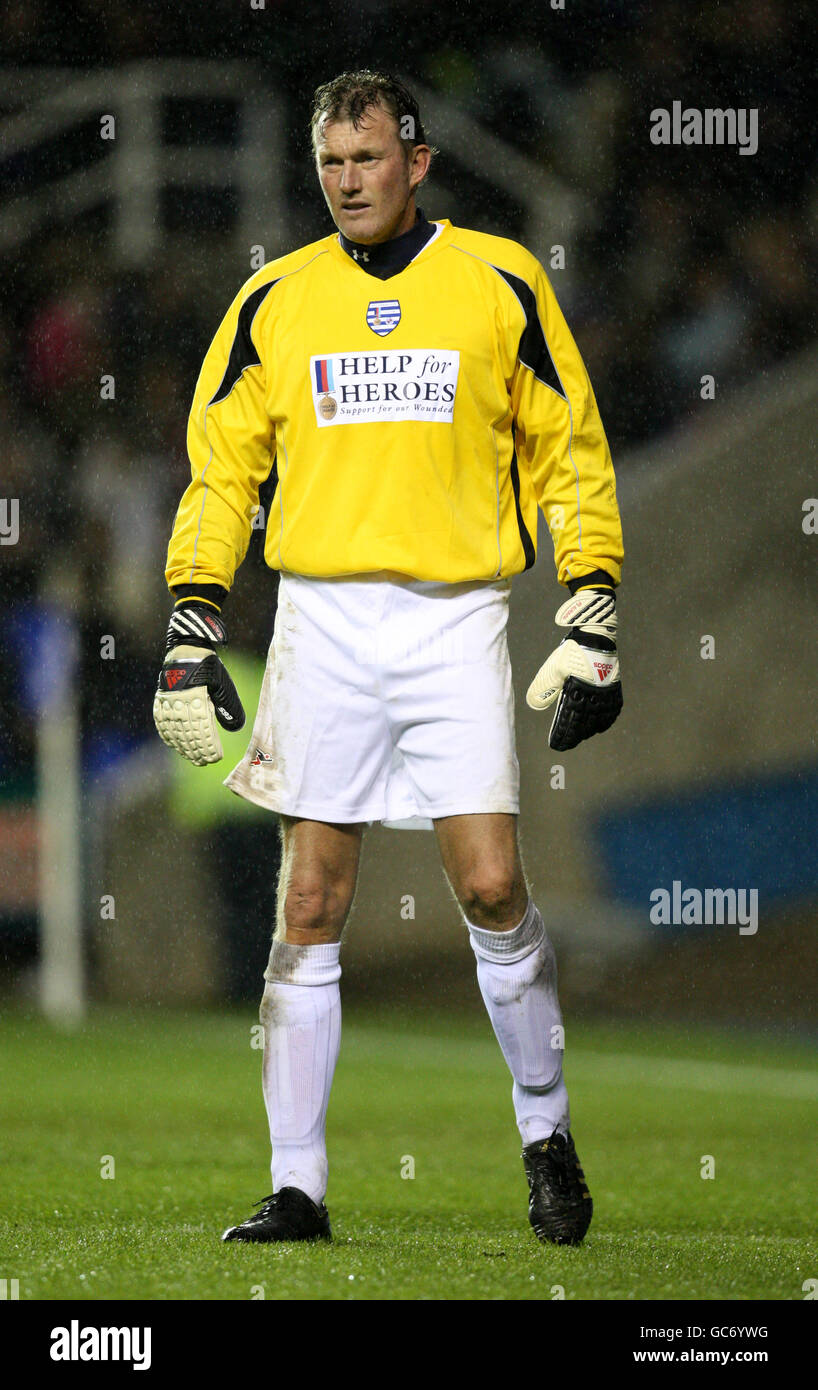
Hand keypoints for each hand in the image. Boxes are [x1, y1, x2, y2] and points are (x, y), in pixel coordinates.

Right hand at [153, 602, 244, 765]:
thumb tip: (235, 728)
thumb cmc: (209, 666)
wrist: (187, 648)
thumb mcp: (224, 684)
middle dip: (196, 750)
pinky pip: (161, 721)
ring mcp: (168, 702)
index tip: (216, 757)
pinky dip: (167, 734)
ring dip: (183, 746)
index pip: (202, 730)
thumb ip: (229, 706)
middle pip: (188, 734)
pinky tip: (172, 743)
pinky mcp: (161, 699)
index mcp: (197, 699)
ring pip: (174, 730)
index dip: (208, 746)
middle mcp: (180, 703)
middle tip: (205, 762)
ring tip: (192, 757)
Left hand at [526, 589, 621, 750]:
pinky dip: (607, 718)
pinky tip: (602, 724)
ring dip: (589, 729)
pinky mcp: (614, 686)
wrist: (595, 634)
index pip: (569, 720)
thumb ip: (544, 687)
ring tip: (581, 736)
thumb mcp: (553, 669)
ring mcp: (606, 692)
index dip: (562, 734)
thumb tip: (534, 704)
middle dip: (574, 736)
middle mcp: (594, 695)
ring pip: (599, 718)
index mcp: (578, 692)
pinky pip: (613, 708)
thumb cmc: (571, 652)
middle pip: (584, 723)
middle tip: (566, 744)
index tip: (555, 745)